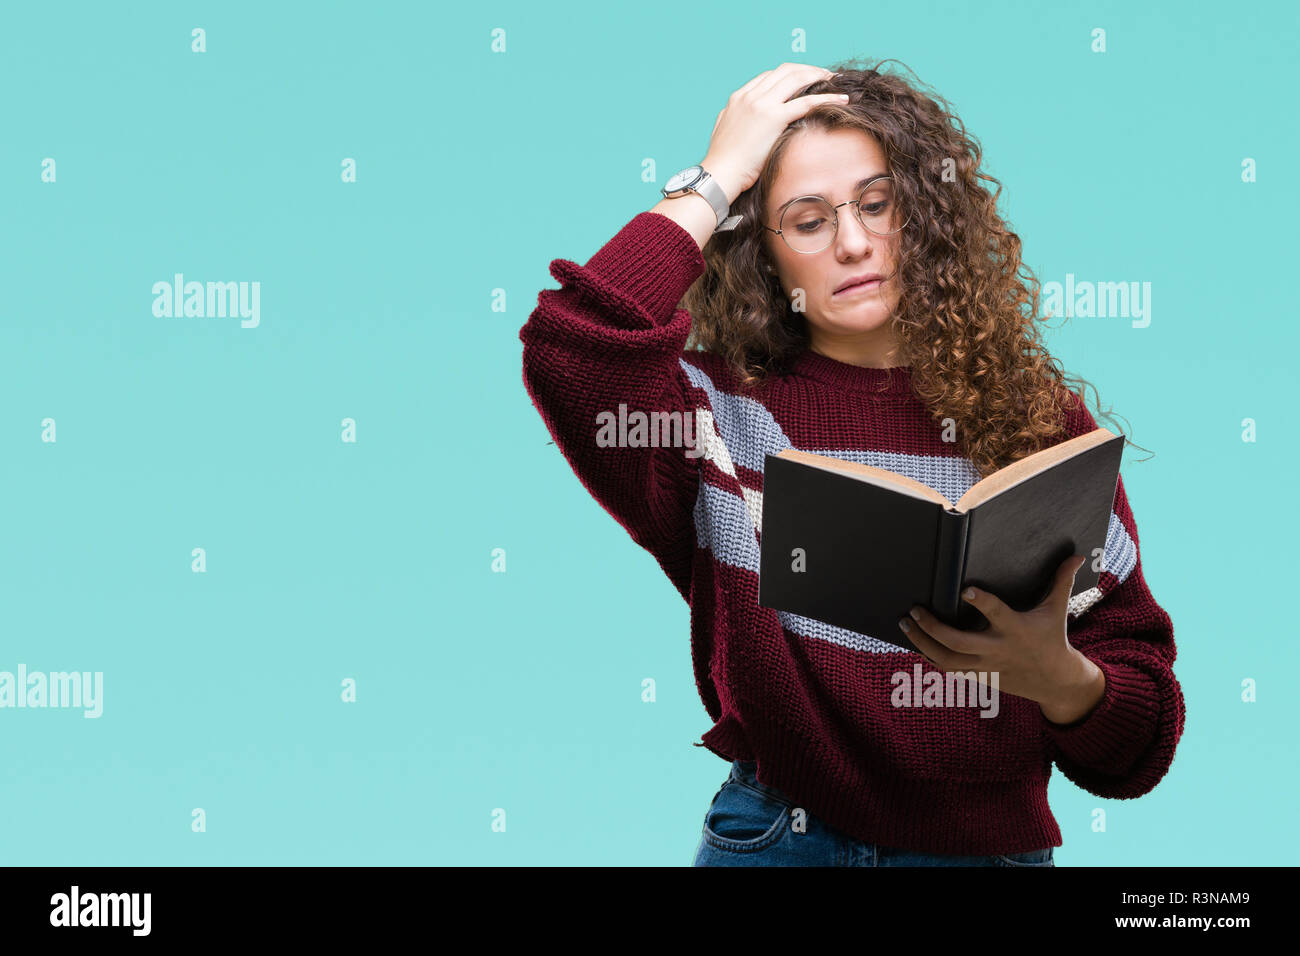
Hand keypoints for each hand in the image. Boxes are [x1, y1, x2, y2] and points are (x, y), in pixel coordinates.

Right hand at [702, 62, 848, 202]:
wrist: (719, 174)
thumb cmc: (722, 161)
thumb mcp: (724, 129)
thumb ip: (736, 117)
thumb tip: (746, 117)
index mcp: (739, 97)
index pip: (770, 75)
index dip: (792, 73)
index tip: (806, 79)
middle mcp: (751, 95)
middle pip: (786, 70)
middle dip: (809, 69)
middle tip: (825, 77)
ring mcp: (761, 104)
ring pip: (797, 78)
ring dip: (819, 77)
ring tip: (835, 83)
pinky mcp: (773, 118)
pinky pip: (806, 102)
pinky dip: (826, 97)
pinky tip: (840, 99)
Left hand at [897, 554, 1105, 723]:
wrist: (1055, 682)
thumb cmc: (1052, 638)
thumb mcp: (1056, 610)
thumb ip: (1061, 581)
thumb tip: (1078, 555)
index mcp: (1016, 629)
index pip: (996, 615)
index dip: (981, 603)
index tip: (965, 589)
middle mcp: (997, 649)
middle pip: (958, 643)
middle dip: (933, 627)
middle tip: (915, 610)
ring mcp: (986, 665)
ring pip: (946, 659)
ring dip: (922, 642)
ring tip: (905, 623)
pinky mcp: (979, 676)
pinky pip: (948, 669)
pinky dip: (929, 656)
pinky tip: (914, 641)